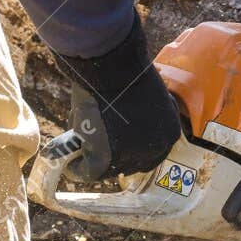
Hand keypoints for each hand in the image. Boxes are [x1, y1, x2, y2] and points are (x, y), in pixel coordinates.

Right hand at [51, 15, 182, 180]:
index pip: (154, 154)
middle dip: (116, 159)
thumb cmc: (127, 73)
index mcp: (170, 132)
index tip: (121, 151)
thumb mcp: (147, 95)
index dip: (135, 153)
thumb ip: (142, 115)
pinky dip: (77, 168)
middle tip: (98, 151)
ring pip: (110, 169)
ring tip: (81, 154)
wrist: (113, 68)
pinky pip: (89, 171)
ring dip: (95, 161)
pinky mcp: (107, 158)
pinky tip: (70, 161)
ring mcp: (132, 155)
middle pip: (134, 165)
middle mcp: (156, 148)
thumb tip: (124, 128)